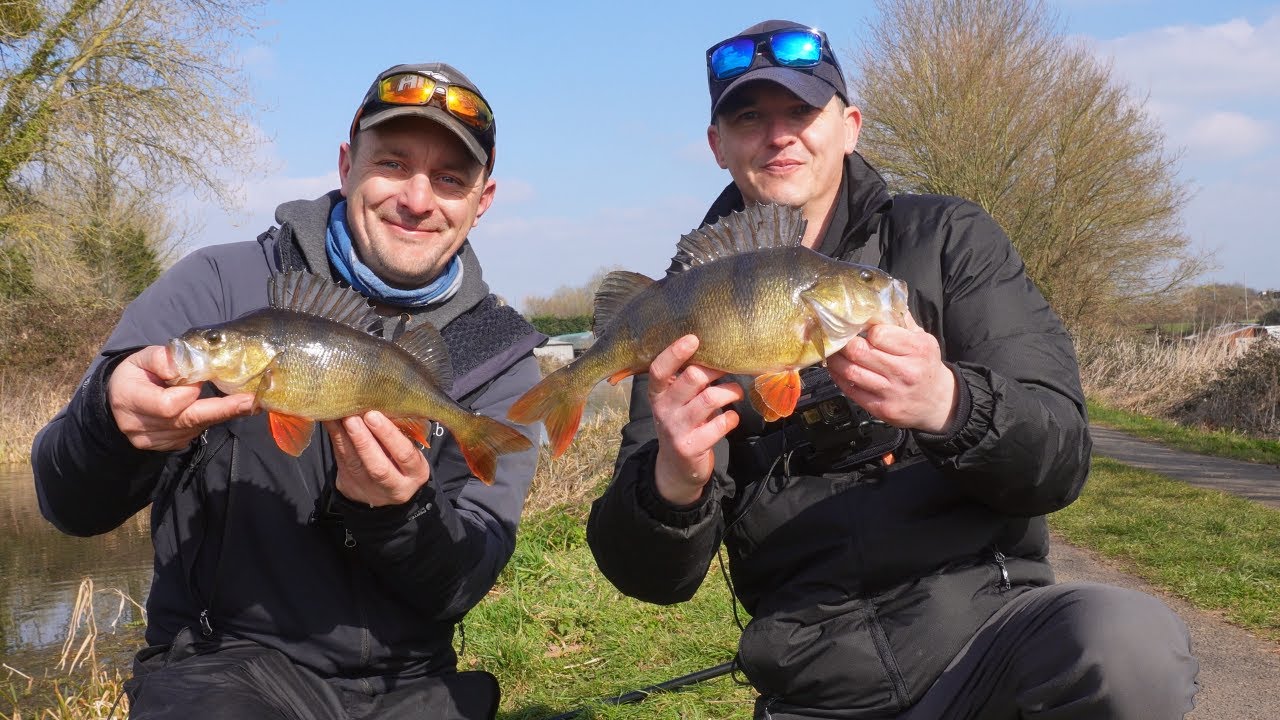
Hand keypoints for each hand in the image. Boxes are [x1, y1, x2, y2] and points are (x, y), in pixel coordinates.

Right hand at [109, 345, 255, 450]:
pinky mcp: (164, 446)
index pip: (168, 405)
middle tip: (250, 402)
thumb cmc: (136, 374)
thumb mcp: (142, 358)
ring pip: (194, 427)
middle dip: (222, 409)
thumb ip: (163, 358)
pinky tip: (209, 409)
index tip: (196, 379)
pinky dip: (205, 420)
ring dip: (214, 412)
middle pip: (187, 420)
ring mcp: (152, 440)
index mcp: (130, 399)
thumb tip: (185, 364)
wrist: (120, 399)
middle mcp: (139, 426)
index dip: (188, 392)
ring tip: (224, 398)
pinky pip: (193, 433)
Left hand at [325, 411, 430, 507]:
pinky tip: (330, 422)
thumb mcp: (408, 449)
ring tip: (339, 417)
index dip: (389, 435)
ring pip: (354, 464)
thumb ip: (399, 433)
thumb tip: (379, 405)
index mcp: (416, 473)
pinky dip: (335, 439)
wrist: (384, 488)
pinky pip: (340, 461)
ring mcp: (369, 489)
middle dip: (363, 441)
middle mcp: (395, 486)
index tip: (374, 415)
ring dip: (344, 438)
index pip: (405, 455)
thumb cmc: (400, 458)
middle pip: (378, 467)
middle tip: (352, 418)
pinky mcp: (350, 486)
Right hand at [648, 335, 744, 505]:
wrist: (677, 468)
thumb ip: (686, 381)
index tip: (693, 338)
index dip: (675, 352)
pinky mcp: (692, 447)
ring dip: (731, 391)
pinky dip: (733, 417)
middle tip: (729, 368)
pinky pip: (721, 424)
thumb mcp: (675, 402)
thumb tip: (715, 351)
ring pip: (711, 398)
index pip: (659, 369)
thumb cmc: (682, 423)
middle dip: (716, 369)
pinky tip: (732, 417)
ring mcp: (677, 429)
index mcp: (657, 394)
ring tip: (735, 391)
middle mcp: (664, 409)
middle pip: (692, 378)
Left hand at [826, 314, 958, 433]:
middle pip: (860, 352)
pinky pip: (851, 390)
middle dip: (844, 343)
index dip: (864, 330)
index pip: (878, 334)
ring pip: (851, 372)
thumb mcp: (923, 339)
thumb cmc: (925, 365)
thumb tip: (879, 298)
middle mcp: (905, 372)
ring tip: (834, 352)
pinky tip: (838, 369)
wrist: (938, 402)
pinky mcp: (881, 409)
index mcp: (917, 349)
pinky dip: (839, 378)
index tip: (858, 328)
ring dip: (836, 360)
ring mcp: (892, 392)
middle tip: (838, 337)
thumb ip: (901, 320)